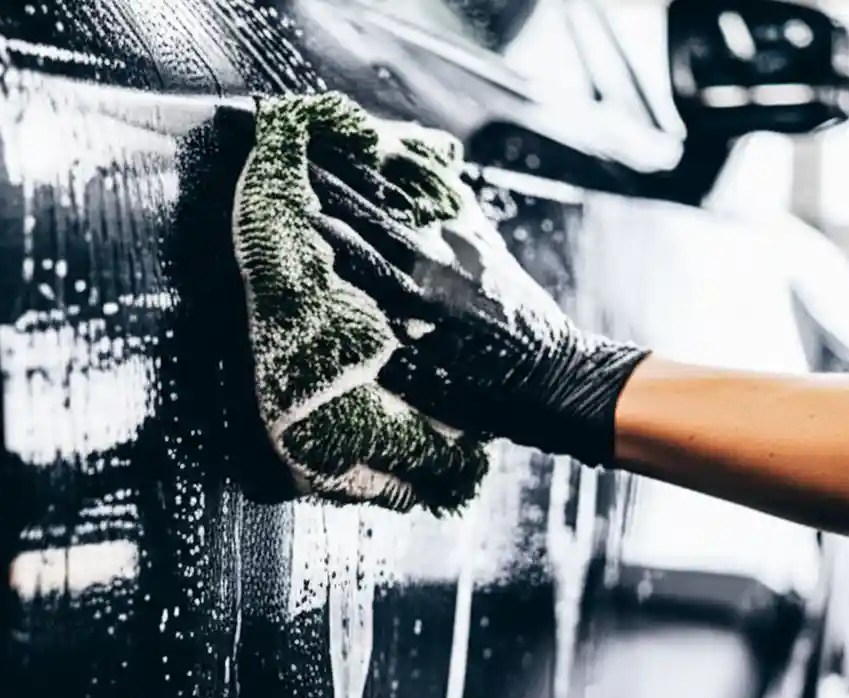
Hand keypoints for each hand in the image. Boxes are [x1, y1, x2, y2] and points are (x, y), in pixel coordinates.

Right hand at [306, 163, 648, 467]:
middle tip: (303, 157)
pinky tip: (392, 167)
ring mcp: (464, 248)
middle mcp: (439, 265)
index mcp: (419, 302)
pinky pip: (439, 206)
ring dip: (370, 178)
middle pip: (375, 217)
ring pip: (407, 204)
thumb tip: (336, 318)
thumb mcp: (424, 385)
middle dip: (336, 187)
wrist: (556, 379)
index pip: (357, 255)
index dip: (322, 228)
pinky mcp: (484, 243)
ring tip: (338, 149)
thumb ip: (382, 348)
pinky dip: (411, 186)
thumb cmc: (487, 397)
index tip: (291, 203)